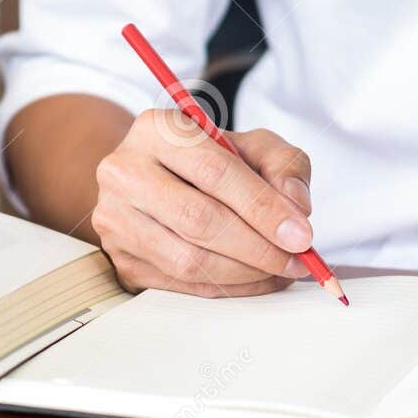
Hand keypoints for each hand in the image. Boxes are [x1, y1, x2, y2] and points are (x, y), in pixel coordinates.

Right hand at [91, 109, 316, 296]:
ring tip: (280, 270)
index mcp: (156, 130)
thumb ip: (283, 164)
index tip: (302, 234)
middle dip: (258, 247)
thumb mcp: (251, 145)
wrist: (154, 179)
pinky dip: (227, 287)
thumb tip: (296, 208)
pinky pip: (181, 284)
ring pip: (188, 260)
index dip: (262, 207)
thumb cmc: (208, 161)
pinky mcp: (121, 259)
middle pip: (198, 219)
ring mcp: (116, 219)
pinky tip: (255, 279)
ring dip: (245, 273)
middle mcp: (124, 172)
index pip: (214, 171)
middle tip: (297, 260)